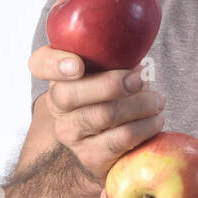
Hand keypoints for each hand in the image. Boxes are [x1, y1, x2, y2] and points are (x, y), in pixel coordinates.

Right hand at [27, 44, 165, 186]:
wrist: (111, 145)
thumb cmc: (114, 97)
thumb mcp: (109, 71)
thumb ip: (113, 55)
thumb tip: (137, 41)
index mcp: (58, 77)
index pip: (40, 64)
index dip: (55, 63)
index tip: (78, 65)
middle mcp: (58, 106)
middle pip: (71, 94)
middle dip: (111, 84)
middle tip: (139, 80)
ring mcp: (71, 133)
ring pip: (102, 115)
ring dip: (138, 105)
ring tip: (158, 101)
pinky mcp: (90, 156)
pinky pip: (120, 138)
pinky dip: (145, 126)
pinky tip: (156, 120)